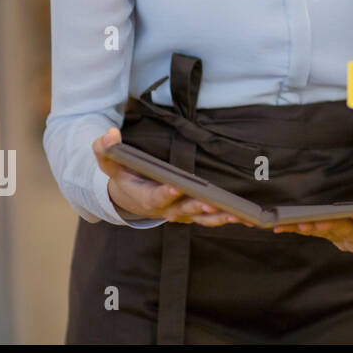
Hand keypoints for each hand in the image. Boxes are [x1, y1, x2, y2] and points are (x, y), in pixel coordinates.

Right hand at [94, 127, 243, 226]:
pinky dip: (225, 218)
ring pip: (199, 218)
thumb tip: (110, 134)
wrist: (129, 196)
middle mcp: (164, 210)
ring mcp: (180, 214)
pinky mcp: (192, 215)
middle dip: (196, 207)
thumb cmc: (123, 175)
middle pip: (181, 210)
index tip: (175, 188)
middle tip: (211, 203)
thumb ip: (106, 149)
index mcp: (145, 197)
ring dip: (217, 217)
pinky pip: (209, 218)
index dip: (165, 194)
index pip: (155, 197)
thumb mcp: (110, 162)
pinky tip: (246, 216)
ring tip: (235, 214)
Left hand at [273, 208, 352, 256]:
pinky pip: (319, 232)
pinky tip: (281, 225)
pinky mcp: (340, 236)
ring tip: (291, 223)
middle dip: (331, 228)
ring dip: (310, 230)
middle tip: (315, 221)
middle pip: (348, 235)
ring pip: (329, 234)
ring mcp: (351, 242)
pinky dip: (300, 228)